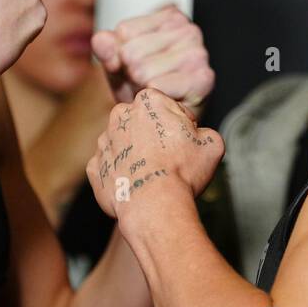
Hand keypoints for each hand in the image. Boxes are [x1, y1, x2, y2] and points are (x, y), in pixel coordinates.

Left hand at [86, 88, 223, 224]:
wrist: (154, 205)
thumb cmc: (183, 171)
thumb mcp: (212, 143)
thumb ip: (205, 131)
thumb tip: (199, 136)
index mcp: (148, 101)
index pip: (167, 107)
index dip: (180, 126)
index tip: (185, 143)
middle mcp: (120, 115)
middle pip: (142, 123)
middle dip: (154, 137)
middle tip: (170, 160)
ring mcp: (104, 141)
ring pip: (125, 144)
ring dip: (137, 156)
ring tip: (153, 176)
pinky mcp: (95, 166)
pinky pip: (111, 167)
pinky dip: (122, 175)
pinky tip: (137, 185)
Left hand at [91, 5, 214, 117]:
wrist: (165, 122)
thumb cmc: (145, 88)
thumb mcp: (117, 64)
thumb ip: (105, 48)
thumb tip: (101, 39)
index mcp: (170, 18)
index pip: (124, 31)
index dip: (121, 55)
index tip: (136, 66)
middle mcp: (188, 30)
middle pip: (131, 52)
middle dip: (131, 74)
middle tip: (146, 83)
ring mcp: (198, 53)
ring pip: (142, 71)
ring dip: (142, 88)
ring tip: (156, 91)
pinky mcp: (202, 79)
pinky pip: (157, 87)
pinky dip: (154, 99)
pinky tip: (167, 99)